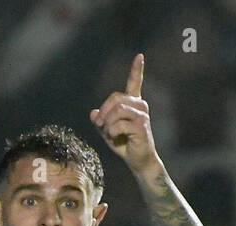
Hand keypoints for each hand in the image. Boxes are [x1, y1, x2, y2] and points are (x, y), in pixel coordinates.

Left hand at [89, 53, 157, 173]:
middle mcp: (140, 105)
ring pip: (117, 110)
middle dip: (103, 114)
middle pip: (115, 98)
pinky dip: (112, 133)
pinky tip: (117, 138)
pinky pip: (119, 124)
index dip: (137, 69)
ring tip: (110, 134)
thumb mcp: (108, 131)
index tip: (140, 55)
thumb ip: (101, 121)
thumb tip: (93, 113)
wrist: (137, 160)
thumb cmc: (124, 144)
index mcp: (133, 103)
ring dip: (107, 124)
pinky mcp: (141, 125)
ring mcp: (142, 114)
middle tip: (102, 128)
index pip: (135, 83)